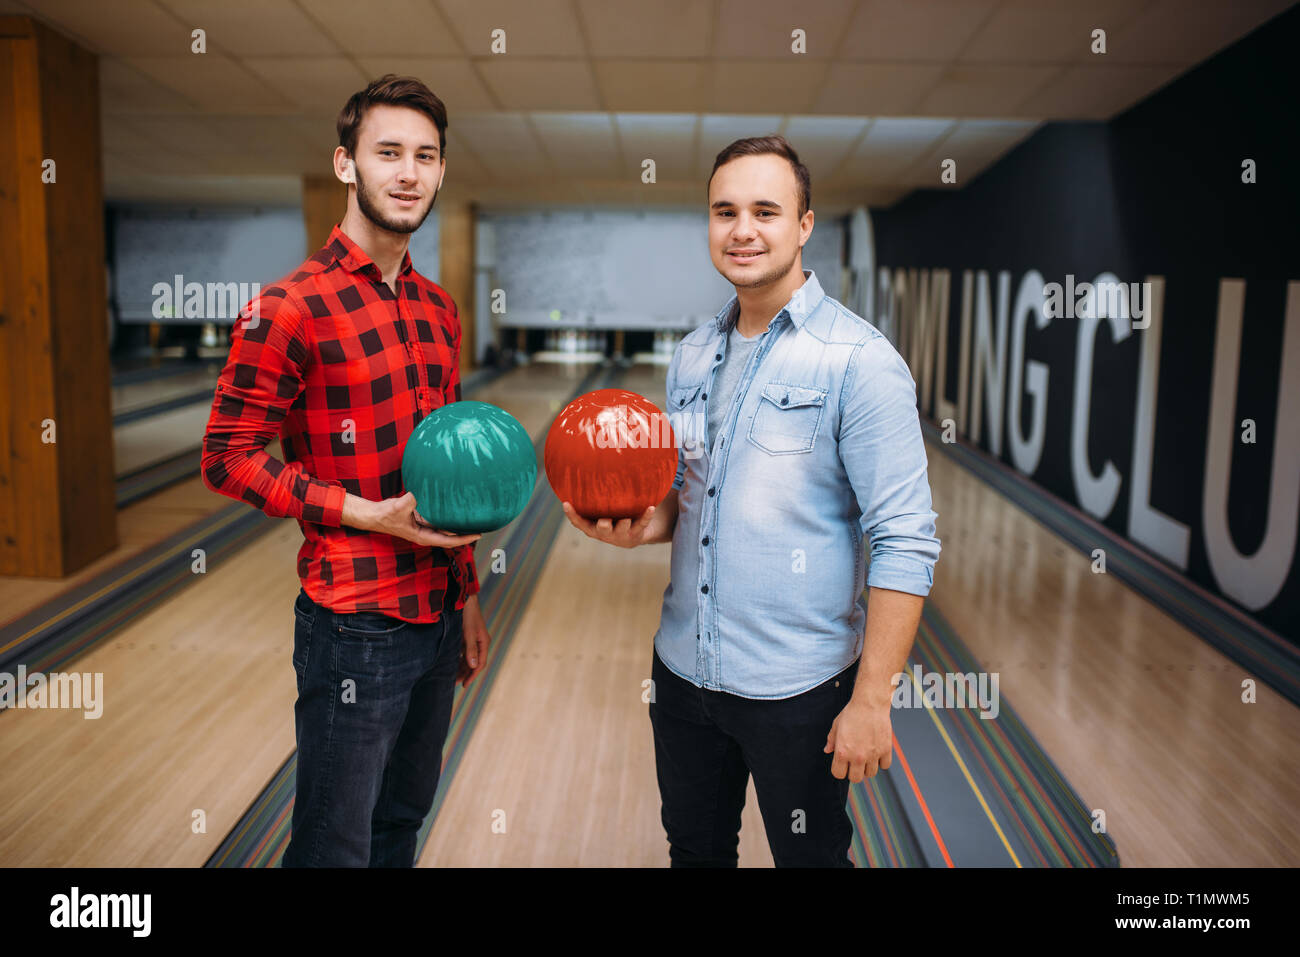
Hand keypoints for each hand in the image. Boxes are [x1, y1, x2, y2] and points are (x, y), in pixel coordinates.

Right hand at [356, 491, 480, 548]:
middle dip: (466, 534)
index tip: (478, 535)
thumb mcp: (398, 507)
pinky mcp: (422, 520)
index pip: (449, 541)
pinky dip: (449, 517)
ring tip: (475, 518)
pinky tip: (457, 510)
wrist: (374, 515)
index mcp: (423, 537)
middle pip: (451, 537)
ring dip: (459, 525)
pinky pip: (439, 520)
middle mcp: (426, 534)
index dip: (464, 539)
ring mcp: (424, 528)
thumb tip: (419, 494)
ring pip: (446, 528)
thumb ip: (410, 501)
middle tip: (483, 526)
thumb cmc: (385, 514)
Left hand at [457, 595, 489, 687]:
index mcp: (483, 643)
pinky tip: (451, 663)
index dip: (472, 675)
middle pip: (474, 663)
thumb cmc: (468, 615)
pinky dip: (458, 659)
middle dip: (466, 673)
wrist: (463, 599)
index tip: (464, 685)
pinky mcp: (466, 636)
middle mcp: (480, 643)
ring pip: (468, 658)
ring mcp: (473, 640)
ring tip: (452, 676)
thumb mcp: (469, 633)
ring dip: (462, 667)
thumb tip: (473, 666)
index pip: (479, 664)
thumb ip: (471, 649)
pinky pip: (463, 652)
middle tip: (455, 683)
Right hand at [561, 501, 656, 547]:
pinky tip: (651, 508)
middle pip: (601, 530)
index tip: (565, 503)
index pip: (579, 522)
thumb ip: (593, 495)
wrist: (634, 533)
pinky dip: (646, 516)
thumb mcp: (600, 508)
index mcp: (592, 526)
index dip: (571, 514)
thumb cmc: (611, 515)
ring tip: (626, 518)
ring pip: (621, 530)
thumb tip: (584, 463)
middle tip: (603, 520)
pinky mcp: (636, 533)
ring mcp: (621, 534)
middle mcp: (605, 533)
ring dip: (623, 524)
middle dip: (601, 526)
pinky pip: (642, 524)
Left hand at [824, 698, 893, 781]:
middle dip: (854, 772)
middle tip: (855, 762)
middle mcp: (857, 756)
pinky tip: (877, 752)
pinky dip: (881, 761)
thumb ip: (831, 740)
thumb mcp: (836, 725)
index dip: (840, 770)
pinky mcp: (885, 750)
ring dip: (868, 767)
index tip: (843, 764)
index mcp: (842, 752)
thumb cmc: (852, 713)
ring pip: (870, 774)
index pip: (839, 774)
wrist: (870, 703)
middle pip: (856, 778)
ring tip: (866, 756)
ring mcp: (872, 754)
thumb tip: (827, 750)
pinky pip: (885, 766)